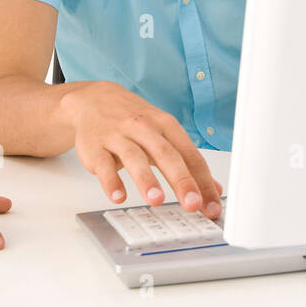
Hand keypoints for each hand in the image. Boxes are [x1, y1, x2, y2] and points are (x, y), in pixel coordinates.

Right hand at [61, 80, 223, 215]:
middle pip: (166, 154)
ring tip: (157, 200)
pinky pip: (103, 165)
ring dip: (146, 179)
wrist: (93, 99)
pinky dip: (111, 181)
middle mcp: (144, 128)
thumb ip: (188, 162)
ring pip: (134, 157)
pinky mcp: (95, 147)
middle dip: (181, 180)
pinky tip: (118, 196)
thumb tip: (213, 190)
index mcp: (165, 126)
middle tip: (192, 204)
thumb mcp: (163, 134)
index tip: (212, 207)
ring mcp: (118, 136)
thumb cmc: (133, 121)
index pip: (190, 156)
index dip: (203, 182)